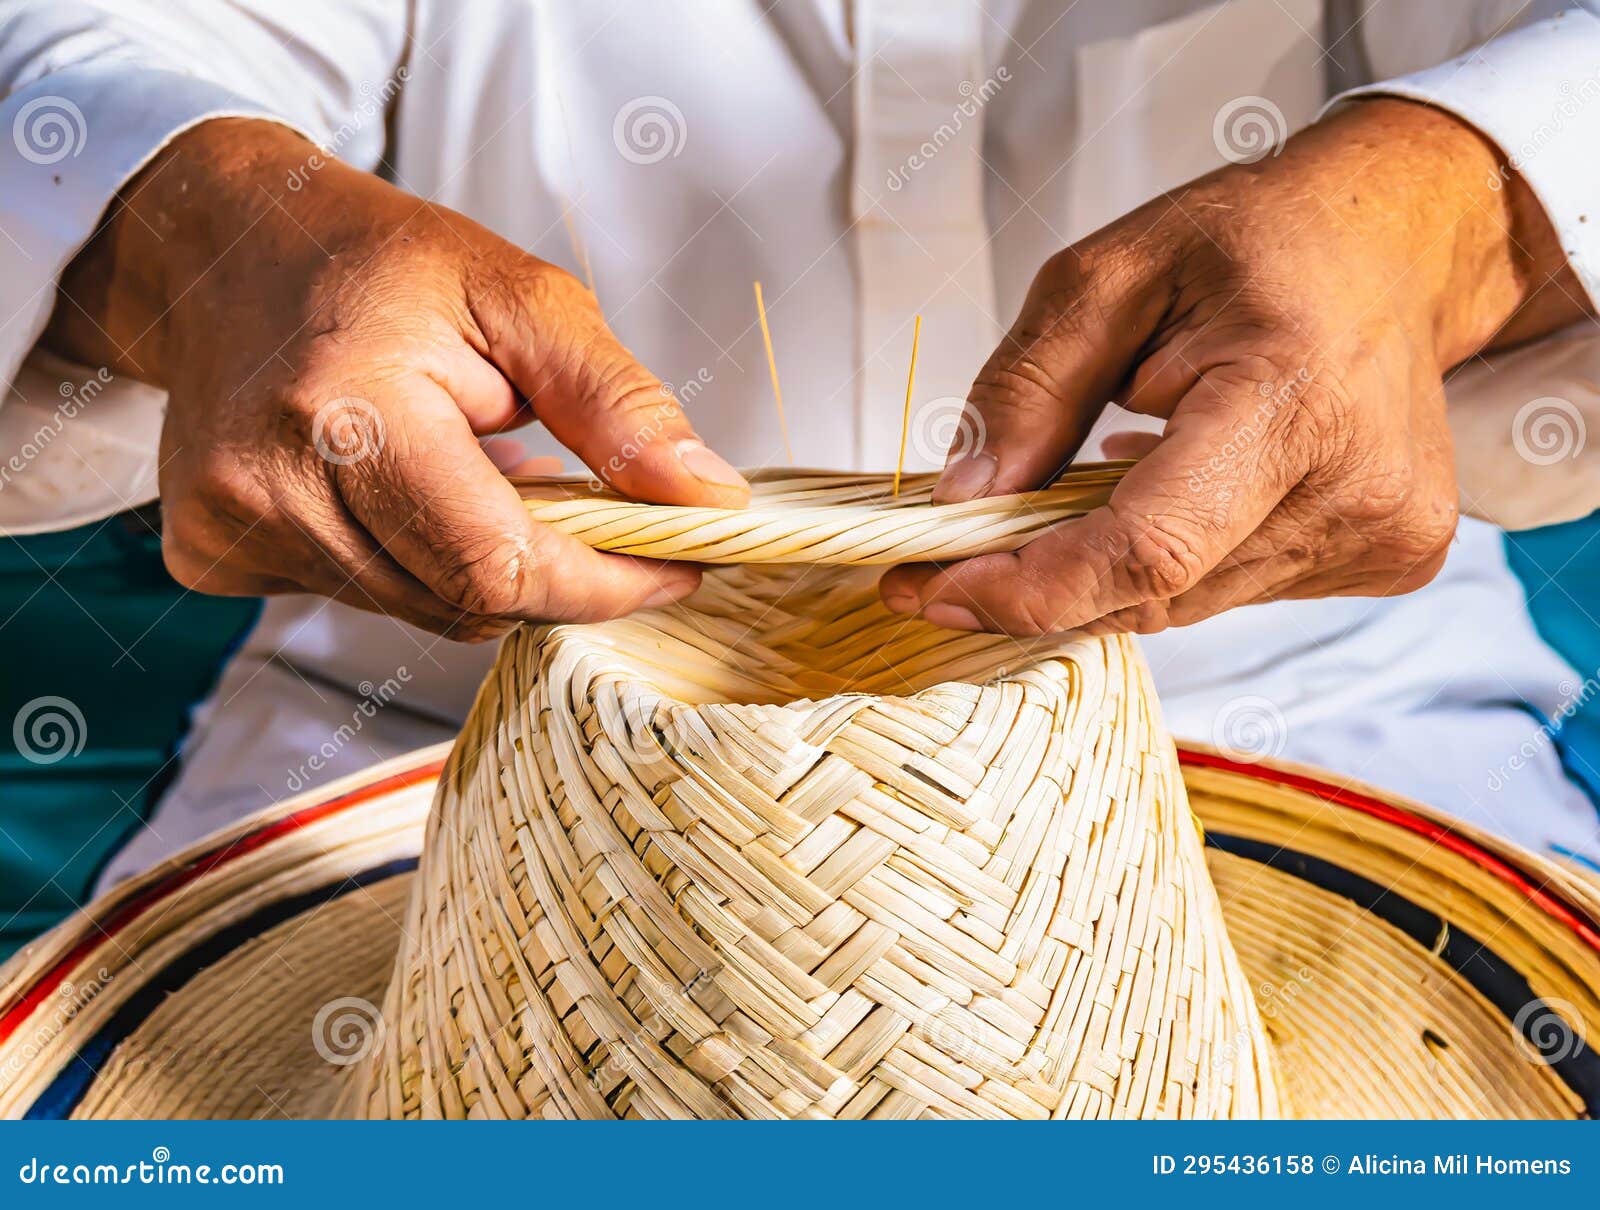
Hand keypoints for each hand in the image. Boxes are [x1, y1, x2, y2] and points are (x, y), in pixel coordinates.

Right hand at [45, 118, 747, 639]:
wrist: (230, 249)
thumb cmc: (379, 263)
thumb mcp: (520, 296)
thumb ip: (617, 402)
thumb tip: (707, 498)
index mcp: (348, 405)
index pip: (498, 563)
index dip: (603, 584)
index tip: (674, 567)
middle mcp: (270, 480)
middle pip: (462, 602)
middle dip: (550, 571)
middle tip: (585, 508)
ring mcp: (231, 524)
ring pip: (419, 609)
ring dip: (477, 561)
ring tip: (477, 468)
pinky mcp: (214, 551)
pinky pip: (363, 597)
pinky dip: (411, 559)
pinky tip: (403, 487)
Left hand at [881, 99, 1589, 636]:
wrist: (1393, 243)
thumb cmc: (1255, 244)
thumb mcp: (1109, 273)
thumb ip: (1028, 387)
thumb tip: (961, 502)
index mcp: (1294, 398)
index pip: (1147, 549)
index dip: (1031, 588)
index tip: (932, 588)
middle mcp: (1356, 487)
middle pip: (1155, 590)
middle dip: (1040, 582)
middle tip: (958, 555)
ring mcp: (1382, 534)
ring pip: (1186, 603)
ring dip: (1105, 569)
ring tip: (1089, 480)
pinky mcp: (1389, 558)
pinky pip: (1231, 590)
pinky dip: (1172, 560)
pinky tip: (1176, 486)